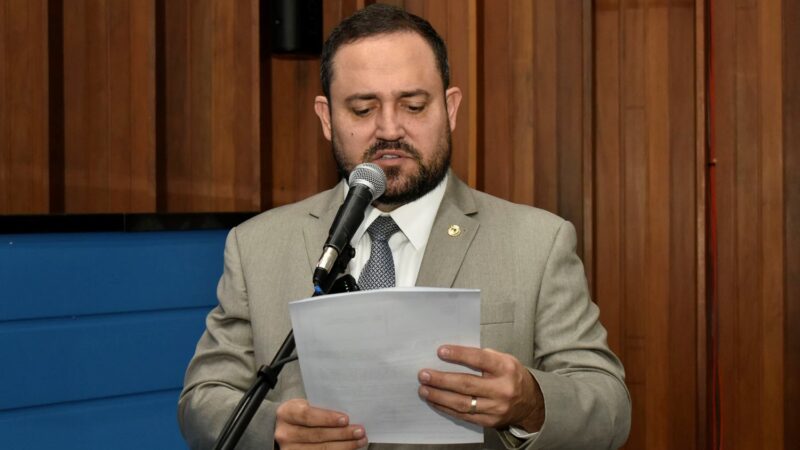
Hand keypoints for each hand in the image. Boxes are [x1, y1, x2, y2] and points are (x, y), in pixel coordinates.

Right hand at [274, 399, 367, 448]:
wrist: (283, 429)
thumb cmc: (299, 414)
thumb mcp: (304, 405)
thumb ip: (320, 408)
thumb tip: (348, 415)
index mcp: (286, 413)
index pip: (307, 415)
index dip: (327, 418)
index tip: (346, 419)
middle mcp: (285, 434)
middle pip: (317, 435)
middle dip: (342, 434)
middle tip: (360, 431)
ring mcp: (290, 449)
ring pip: (321, 449)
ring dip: (345, 446)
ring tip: (360, 440)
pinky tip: (349, 449)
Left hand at [418, 345, 544, 431]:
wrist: (531, 402)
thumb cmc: (512, 376)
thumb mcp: (504, 360)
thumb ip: (483, 357)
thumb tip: (452, 354)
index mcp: (506, 368)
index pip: (480, 359)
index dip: (459, 355)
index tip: (440, 351)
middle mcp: (502, 389)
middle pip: (466, 384)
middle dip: (441, 380)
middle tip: (423, 375)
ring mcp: (496, 408)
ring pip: (462, 403)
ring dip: (439, 396)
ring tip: (424, 389)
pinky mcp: (490, 421)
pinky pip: (464, 416)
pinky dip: (447, 408)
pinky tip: (435, 402)